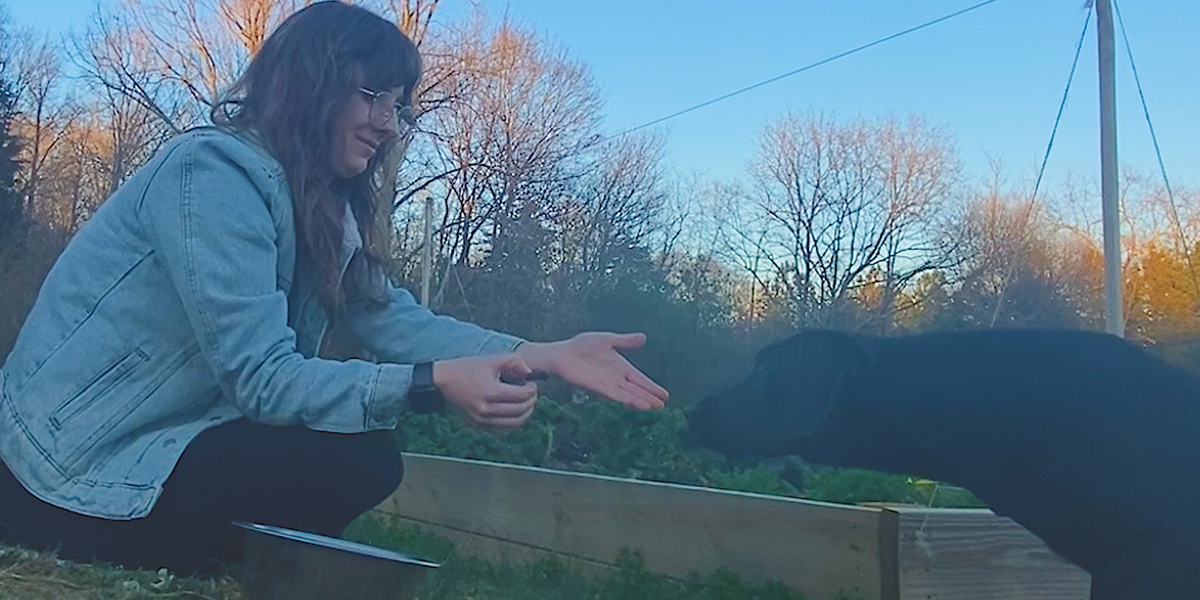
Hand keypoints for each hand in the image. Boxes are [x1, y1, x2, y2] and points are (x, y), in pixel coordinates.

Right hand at [432, 354, 538, 429]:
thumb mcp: (489, 360)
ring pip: (514, 423)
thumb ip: (513, 361)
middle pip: (521, 410)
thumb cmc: (464, 369)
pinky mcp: (478, 426)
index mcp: (491, 392)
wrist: (441, 382)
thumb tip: (529, 371)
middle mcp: (487, 409)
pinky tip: (514, 412)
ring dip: (525, 414)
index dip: (532, 389)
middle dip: (531, 401)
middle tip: (532, 393)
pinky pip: (502, 429)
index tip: (531, 383)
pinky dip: (513, 422)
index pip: (522, 395)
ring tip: (526, 403)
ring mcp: (482, 420)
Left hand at [517, 332, 668, 410]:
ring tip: (653, 407)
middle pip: (636, 390)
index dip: (652, 387)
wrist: (562, 354)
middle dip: (649, 397)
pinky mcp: (597, 388)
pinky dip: (626, 399)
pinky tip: (636, 404)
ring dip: (640, 401)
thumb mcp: (607, 340)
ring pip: (628, 395)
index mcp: (620, 366)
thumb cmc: (581, 346)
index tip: (665, 396)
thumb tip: (644, 338)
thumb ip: (625, 341)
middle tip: (663, 406)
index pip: (640, 379)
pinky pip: (615, 395)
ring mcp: (607, 384)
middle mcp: (616, 378)